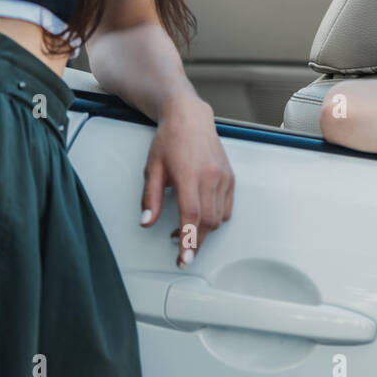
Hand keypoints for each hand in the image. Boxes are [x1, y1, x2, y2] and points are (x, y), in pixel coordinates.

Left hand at [139, 94, 234, 267]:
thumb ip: (150, 198)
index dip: (189, 239)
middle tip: (182, 252)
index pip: (191, 215)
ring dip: (204, 231)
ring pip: (219, 217)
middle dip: (196, 242)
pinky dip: (217, 218)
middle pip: (208, 221)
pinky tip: (202, 216)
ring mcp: (223, 177)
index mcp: (189, 176)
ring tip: (186, 231)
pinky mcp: (230, 178)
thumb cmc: (170, 140)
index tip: (185, 258)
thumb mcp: (152, 168)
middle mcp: (210, 177)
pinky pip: (228, 207)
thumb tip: (146, 221)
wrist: (190, 118)